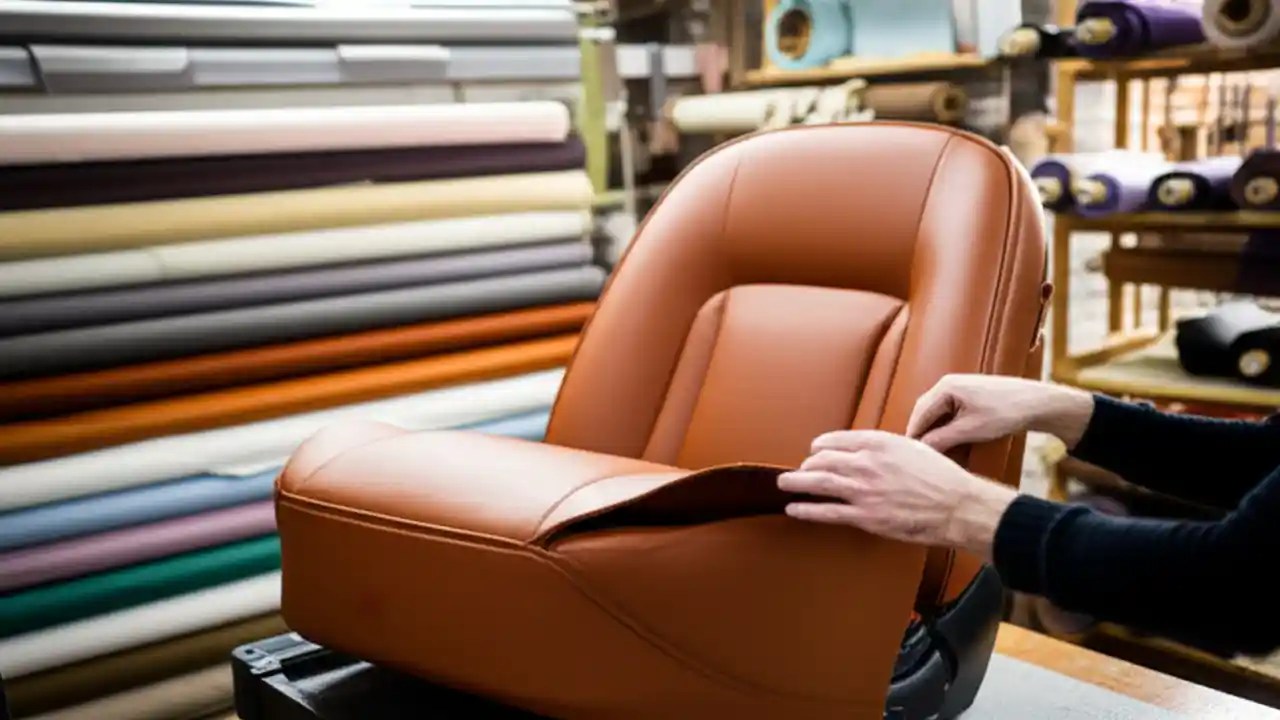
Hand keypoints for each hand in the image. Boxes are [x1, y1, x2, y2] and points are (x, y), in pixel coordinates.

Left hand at [778, 430, 1015, 559]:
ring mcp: (863, 490)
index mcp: (878, 442)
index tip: (814, 450)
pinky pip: (826, 512)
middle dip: (807, 466)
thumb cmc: (941, 477)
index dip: (820, 446)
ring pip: (818, 483)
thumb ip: (885, 448)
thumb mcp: (912, 448)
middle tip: (800, 470)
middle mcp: (866, 462)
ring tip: (783, 483)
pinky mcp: (865, 516)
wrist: (956, 505)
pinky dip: (806, 510)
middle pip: (822, 460)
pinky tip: (794, 508)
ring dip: (796, 482)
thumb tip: (868, 451)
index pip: (836, 440)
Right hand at [906, 375, 1093, 452]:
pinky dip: (944, 427)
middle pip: (925, 413)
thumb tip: (920, 451)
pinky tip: (947, 442)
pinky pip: (947, 412)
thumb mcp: (971, 430)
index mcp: (945, 387)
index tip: (908, 457)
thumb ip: (942, 440)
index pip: (918, 415)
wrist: (1038, 402)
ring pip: (936, 414)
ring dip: (933, 432)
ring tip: (932, 453)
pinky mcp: (968, 395)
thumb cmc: (1006, 413)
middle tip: (917, 458)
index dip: (912, 437)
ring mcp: (958, 388)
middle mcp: (948, 384)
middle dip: (921, 434)